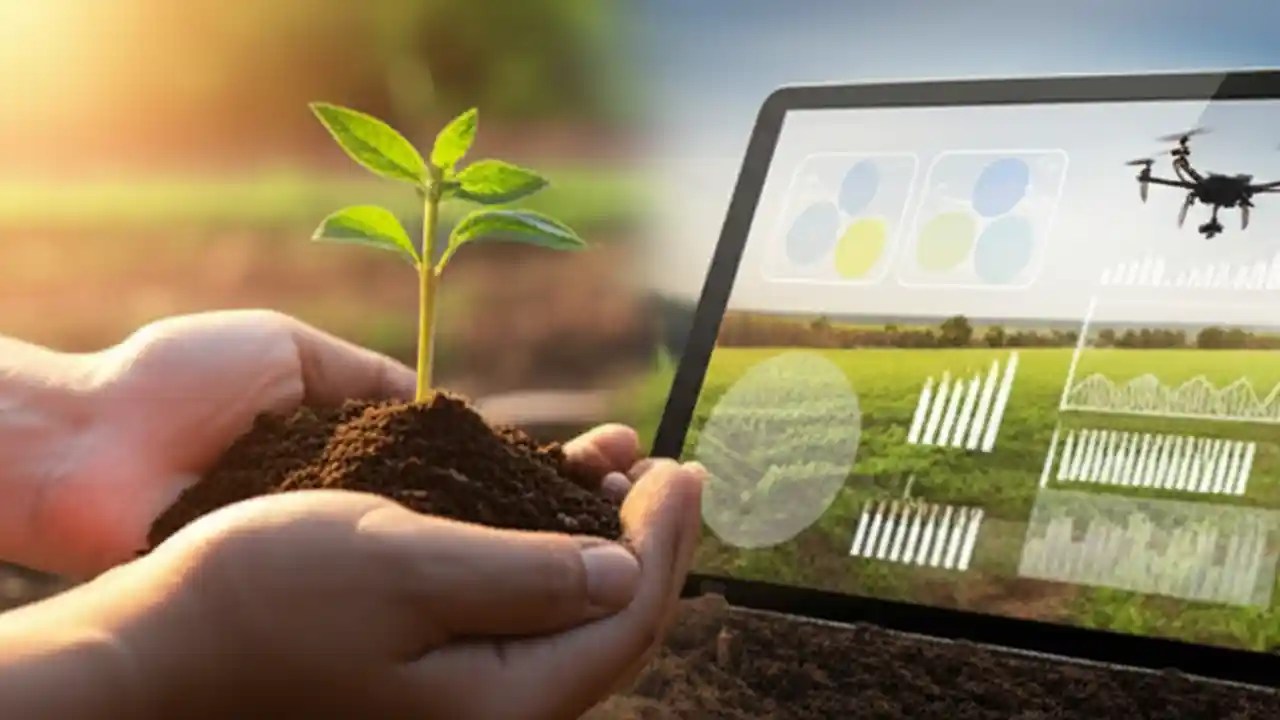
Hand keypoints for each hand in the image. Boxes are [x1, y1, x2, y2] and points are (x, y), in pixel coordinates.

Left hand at [24, 309, 639, 577]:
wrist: (89, 440)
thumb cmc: (180, 385)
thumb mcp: (295, 356)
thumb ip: (380, 387)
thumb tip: (462, 413)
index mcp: (379, 462)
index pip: (497, 474)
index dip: (565, 468)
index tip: (623, 451)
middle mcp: (381, 524)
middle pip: (509, 529)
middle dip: (588, 509)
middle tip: (649, 485)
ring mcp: (358, 569)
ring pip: (487, 571)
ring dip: (566, 548)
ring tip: (630, 518)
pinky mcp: (330, 602)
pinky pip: (433, 599)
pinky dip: (502, 588)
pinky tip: (558, 574)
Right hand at [103, 459, 702, 719]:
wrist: (158, 647)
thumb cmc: (265, 596)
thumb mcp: (404, 565)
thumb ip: (527, 576)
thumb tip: (625, 568)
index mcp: (500, 708)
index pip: (627, 621)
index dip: (668, 539)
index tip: (685, 467)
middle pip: (611, 630)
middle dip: (649, 544)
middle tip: (667, 470)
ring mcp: (462, 706)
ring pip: (569, 624)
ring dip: (604, 548)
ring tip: (619, 477)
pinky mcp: (432, 681)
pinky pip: (522, 626)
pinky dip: (552, 566)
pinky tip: (549, 516)